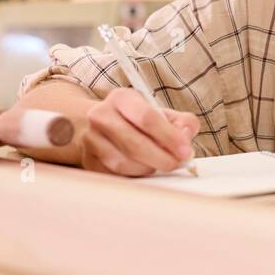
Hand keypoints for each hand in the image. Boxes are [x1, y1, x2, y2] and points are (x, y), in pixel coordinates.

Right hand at [81, 87, 198, 175]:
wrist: (104, 126)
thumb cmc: (140, 121)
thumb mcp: (163, 113)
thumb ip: (183, 122)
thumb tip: (186, 136)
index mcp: (121, 98)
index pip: (147, 117)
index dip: (169, 137)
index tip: (185, 151)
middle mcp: (101, 115)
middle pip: (134, 143)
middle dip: (162, 158)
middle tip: (177, 164)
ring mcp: (90, 139)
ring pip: (123, 163)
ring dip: (148, 168)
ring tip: (160, 165)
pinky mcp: (88, 160)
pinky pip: (114, 175)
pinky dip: (134, 176)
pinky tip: (144, 169)